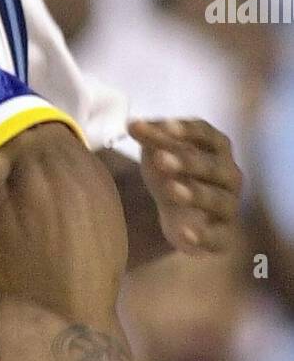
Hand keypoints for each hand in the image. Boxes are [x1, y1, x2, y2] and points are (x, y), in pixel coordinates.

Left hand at [129, 118, 241, 254]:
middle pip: (212, 165)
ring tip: (171, 190)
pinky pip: (217, 236)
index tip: (164, 127)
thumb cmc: (177, 175)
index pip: (206, 134)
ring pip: (216, 199)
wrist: (190, 220)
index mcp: (216, 148)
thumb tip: (131, 123)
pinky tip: (186, 233)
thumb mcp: (161, 154)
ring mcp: (228, 205)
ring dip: (195, 194)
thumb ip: (151, 138)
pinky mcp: (223, 235)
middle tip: (159, 159)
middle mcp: (229, 174)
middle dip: (187, 161)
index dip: (187, 130)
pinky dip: (204, 236)